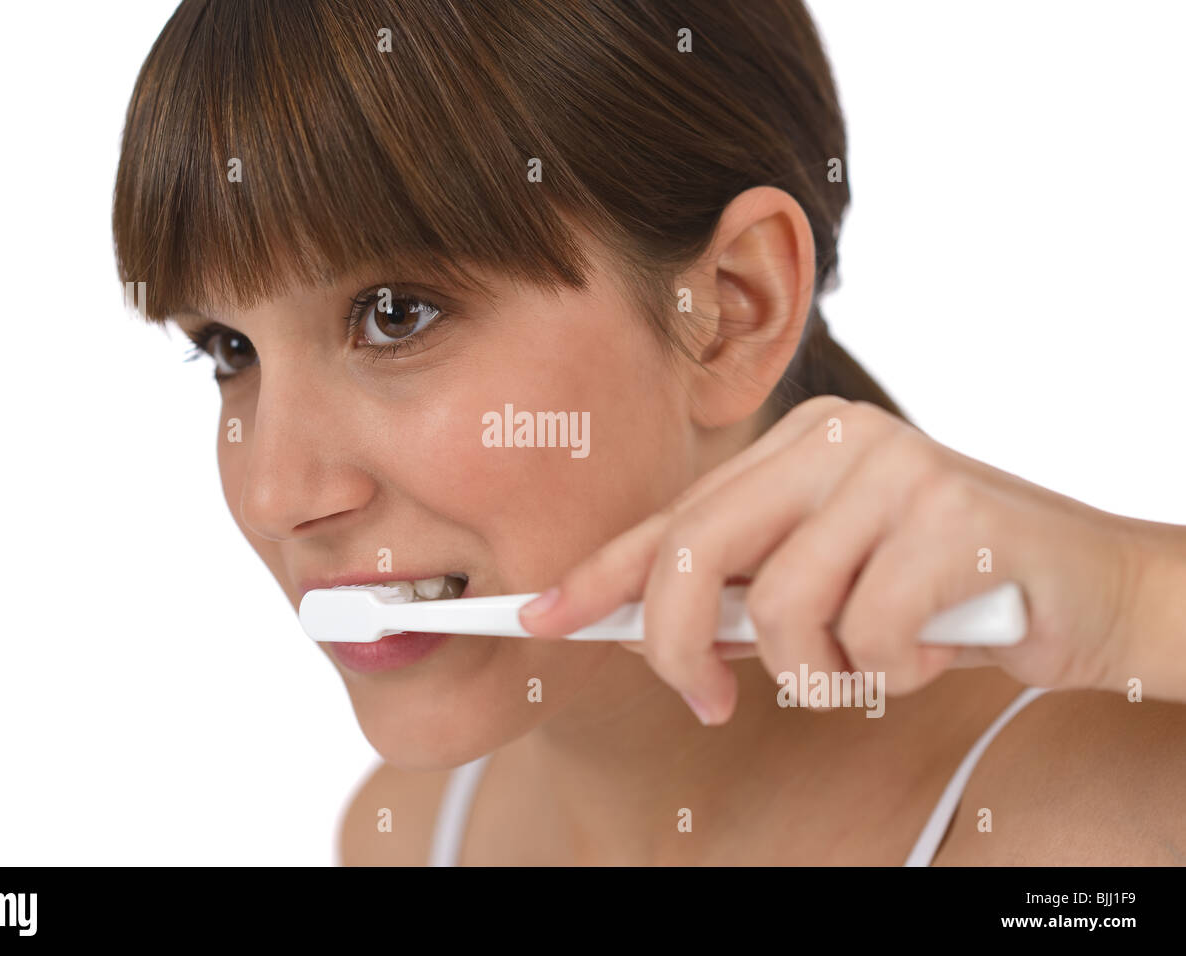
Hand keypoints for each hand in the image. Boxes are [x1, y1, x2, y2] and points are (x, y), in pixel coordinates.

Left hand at [518, 396, 1185, 723]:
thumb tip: (651, 630)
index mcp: (801, 444)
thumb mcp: (830, 584)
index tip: (539, 618)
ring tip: (871, 662)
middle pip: (700, 553)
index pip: (676, 515)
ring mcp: (897, 469)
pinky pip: (864, 638)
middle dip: (679, 647)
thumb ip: (749, 592)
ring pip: (781, 610)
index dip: (599, 573)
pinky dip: (888, 674)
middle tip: (709, 701)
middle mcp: (839, 438)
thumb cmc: (942, 593)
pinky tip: (932, 649)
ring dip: (818, 672)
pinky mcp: (952, 517)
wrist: (1087, 591)